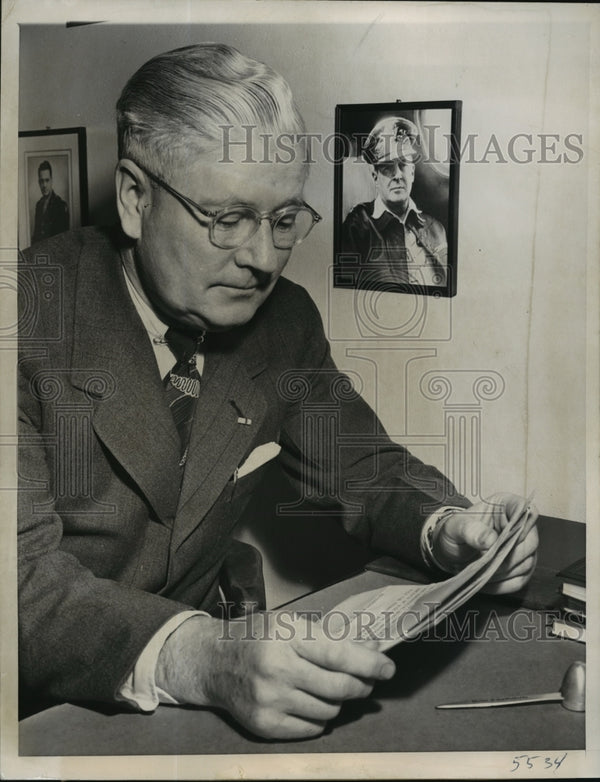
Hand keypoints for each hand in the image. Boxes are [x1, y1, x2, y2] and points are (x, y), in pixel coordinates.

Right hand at [155, 611, 394, 738]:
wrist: (213, 662)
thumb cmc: (256, 638)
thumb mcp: (287, 624)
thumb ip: (325, 637)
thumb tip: (368, 650)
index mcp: (286, 636)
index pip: (339, 654)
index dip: (369, 663)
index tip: (388, 668)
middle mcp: (277, 668)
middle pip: (338, 687)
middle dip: (361, 686)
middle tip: (366, 683)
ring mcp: (270, 699)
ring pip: (329, 710)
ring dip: (339, 702)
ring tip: (333, 690)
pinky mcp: (265, 724)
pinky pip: (311, 728)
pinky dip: (321, 718)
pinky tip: (313, 704)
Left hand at [432, 492, 538, 593]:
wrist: (451, 549)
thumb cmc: (455, 531)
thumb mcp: (455, 527)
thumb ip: (471, 530)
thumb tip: (490, 540)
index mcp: (505, 506)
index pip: (526, 510)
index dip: (520, 526)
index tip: (501, 540)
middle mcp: (519, 525)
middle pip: (530, 542)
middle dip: (507, 556)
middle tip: (485, 562)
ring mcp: (523, 547)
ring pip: (526, 563)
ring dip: (503, 572)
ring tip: (481, 572)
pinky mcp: (521, 567)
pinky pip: (520, 580)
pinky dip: (503, 584)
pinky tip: (486, 581)